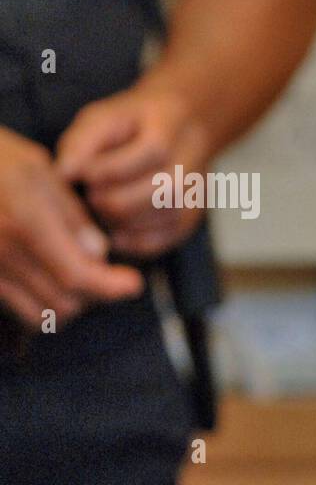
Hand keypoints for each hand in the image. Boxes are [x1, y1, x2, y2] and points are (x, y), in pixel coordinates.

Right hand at [0, 126, 144, 328]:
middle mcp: (0, 251)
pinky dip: (39, 303)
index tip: (133, 284)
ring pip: (40, 313)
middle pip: (63, 302)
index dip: (110, 286)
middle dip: (92, 294)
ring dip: (67, 302)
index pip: (76, 275)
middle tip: (102, 272)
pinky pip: (16, 307)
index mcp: (23, 222)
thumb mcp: (36, 170)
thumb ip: (70, 215)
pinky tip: (48, 278)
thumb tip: (98, 254)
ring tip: (75, 273)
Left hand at [56, 77, 211, 258]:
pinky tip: (118, 224)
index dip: (87, 174)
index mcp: (162, 144)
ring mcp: (189, 204)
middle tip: (92, 187)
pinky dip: (128, 239)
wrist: (191, 125)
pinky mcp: (189, 223)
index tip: (83, 167)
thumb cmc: (141, 121)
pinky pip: (151, 244)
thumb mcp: (108, 115)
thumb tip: (63, 174)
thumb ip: (83, 141)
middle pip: (121, 206)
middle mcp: (182, 178)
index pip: (112, 173)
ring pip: (133, 228)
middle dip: (97, 198)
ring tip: (107, 199)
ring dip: (110, 218)